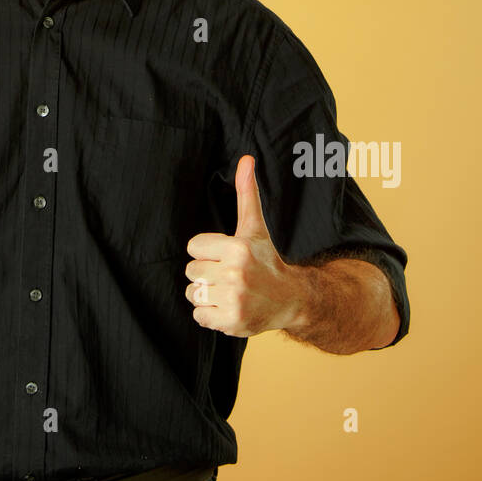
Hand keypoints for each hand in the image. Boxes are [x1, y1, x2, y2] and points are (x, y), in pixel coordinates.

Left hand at [184, 154, 299, 335]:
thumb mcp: (254, 227)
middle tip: (230, 275)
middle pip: (191, 270)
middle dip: (207, 272)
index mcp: (237, 248)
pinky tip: (229, 307)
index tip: (226, 256)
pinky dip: (209, 314)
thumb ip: (246, 194)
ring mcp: (234, 300)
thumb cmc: (265, 260)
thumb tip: (246, 158)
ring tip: (229, 291)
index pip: (192, 247)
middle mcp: (235, 274)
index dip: (207, 251)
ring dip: (206, 294)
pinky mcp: (231, 322)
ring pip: (192, 293)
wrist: (290, 299)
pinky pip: (198, 315)